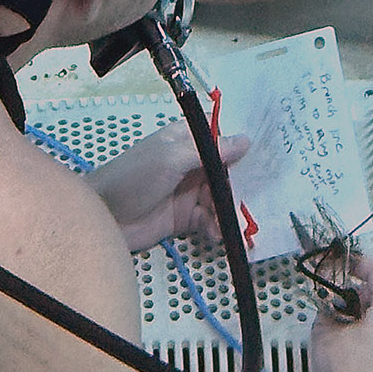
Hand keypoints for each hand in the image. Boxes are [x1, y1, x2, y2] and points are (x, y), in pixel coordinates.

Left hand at [88, 122, 250, 251]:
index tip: (269, 155)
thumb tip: (246, 140)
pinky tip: (216, 234)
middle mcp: (190, 164)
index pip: (220, 137)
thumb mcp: (171, 159)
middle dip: (239, 186)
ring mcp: (188, 192)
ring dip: (228, 211)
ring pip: (221, 198)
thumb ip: (209, 151)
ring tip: (228, 225)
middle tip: (250, 201)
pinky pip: (210, 219)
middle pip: (226, 171)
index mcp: (184, 141)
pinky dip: (217, 226)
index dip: (241, 145)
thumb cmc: (133, 178)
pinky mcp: (184, 218)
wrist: (103, 218)